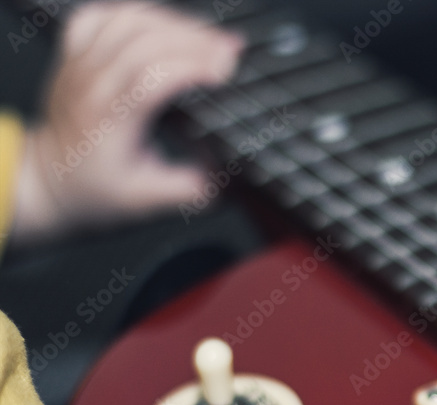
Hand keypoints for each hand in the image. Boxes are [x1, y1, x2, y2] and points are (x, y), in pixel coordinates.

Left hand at [12, 1, 243, 239]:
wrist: (50, 178)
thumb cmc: (95, 187)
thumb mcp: (147, 200)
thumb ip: (189, 188)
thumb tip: (225, 173)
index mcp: (108, 119)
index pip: (151, 76)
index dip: (192, 66)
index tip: (226, 71)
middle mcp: (91, 83)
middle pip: (146, 40)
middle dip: (196, 40)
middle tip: (232, 50)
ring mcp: (80, 62)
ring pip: (129, 20)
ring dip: (176, 23)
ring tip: (209, 37)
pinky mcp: (77, 51)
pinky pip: (106, 14)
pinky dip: (142, 14)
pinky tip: (166, 26)